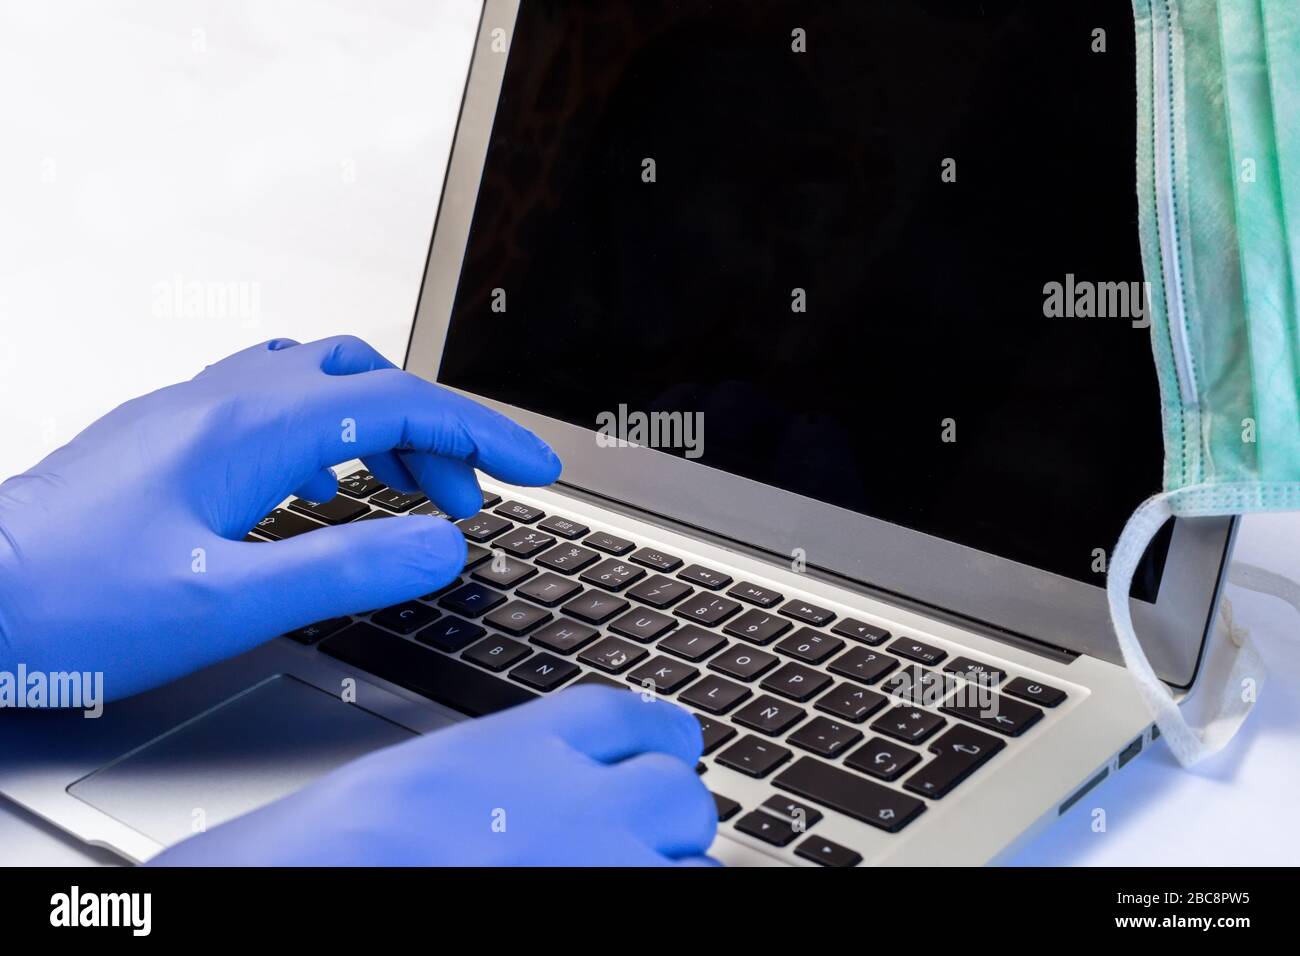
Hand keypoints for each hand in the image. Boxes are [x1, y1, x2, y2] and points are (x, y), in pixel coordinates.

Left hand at [0, 336, 560, 699]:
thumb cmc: (64, 602)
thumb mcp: (226, 601)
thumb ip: (347, 568)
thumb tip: (439, 546)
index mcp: (249, 427)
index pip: (401, 401)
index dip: (481, 432)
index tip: (533, 466)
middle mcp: (223, 402)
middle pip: (368, 378)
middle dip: (438, 429)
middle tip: (471, 493)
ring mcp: (193, 414)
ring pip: (323, 383)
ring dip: (386, 426)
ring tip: (414, 490)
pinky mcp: (172, 440)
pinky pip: (279, 405)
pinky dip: (334, 434)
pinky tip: (328, 485)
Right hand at [150, 686, 717, 865]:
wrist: (290, 895)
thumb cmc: (300, 866)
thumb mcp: (391, 793)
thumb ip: (477, 785)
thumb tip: (512, 805)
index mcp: (502, 755)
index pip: (622, 717)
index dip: (655, 736)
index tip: (663, 750)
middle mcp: (564, 808)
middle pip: (675, 789)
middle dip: (663, 818)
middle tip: (638, 842)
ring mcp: (594, 872)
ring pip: (693, 864)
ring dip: (667, 873)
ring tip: (624, 881)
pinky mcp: (609, 921)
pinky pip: (678, 909)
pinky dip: (660, 907)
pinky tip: (626, 914)